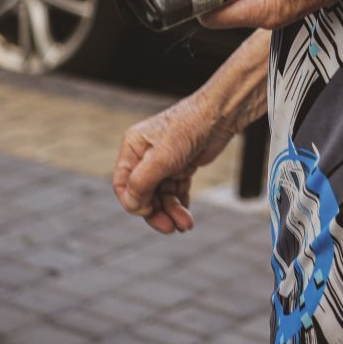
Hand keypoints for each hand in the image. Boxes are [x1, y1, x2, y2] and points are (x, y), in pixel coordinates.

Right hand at [111, 95, 233, 233]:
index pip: (122, 184)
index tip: (149, 212)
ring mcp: (163, 161)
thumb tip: (132, 205)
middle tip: (170, 228)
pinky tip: (187, 215)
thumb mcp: (161, 158)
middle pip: (143, 193)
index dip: (133, 202)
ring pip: (161, 195)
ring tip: (186, 224)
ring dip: (172, 211)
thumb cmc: (189, 127)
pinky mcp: (181, 166)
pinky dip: (180, 204)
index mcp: (133, 148)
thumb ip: (142, 183)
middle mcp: (145, 155)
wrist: (220, 115)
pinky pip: (175, 191)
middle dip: (156, 212)